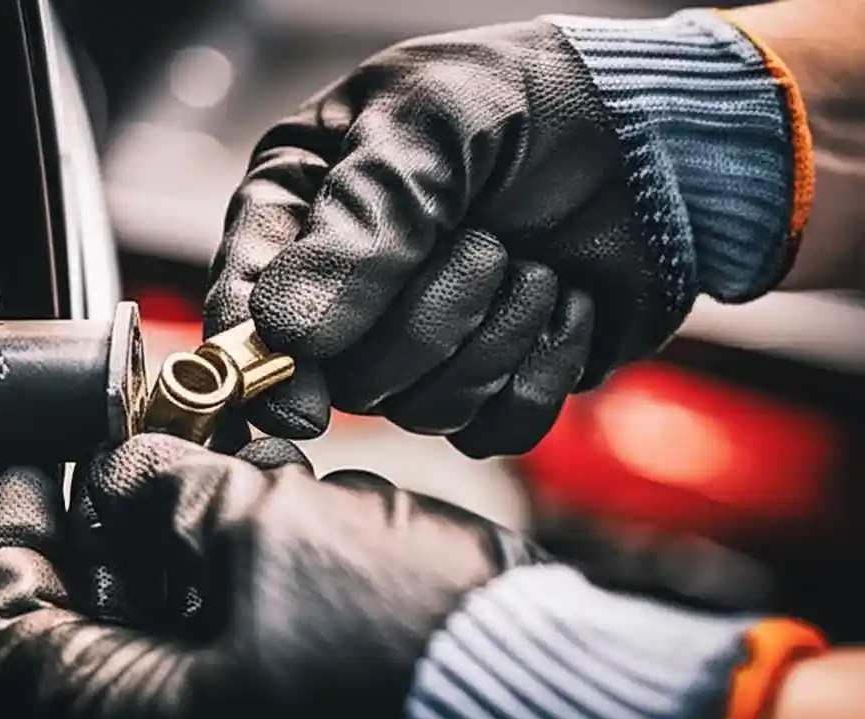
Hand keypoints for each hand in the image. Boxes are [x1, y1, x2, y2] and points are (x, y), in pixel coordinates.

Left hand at [0, 434, 542, 717]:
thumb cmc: (400, 632)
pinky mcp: (285, 668)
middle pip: (93, 604)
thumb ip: (166, 489)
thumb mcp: (259, 532)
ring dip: (178, 518)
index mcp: (146, 708)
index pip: (18, 626)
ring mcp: (238, 690)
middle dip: (108, 514)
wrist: (523, 665)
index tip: (19, 471)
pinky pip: (226, 602)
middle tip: (122, 443)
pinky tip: (268, 489)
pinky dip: (232, 543)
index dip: (8, 537)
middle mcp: (186, 708)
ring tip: (212, 454)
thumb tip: (119, 466)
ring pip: (165, 597)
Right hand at [205, 11, 807, 454]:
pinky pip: (493, 431)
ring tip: (533, 261)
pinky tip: (563, 302)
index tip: (302, 399)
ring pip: (420, 409)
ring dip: (496, 336)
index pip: (248, 294)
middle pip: (344, 374)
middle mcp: (348, 286)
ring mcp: (416, 342)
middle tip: (488, 243)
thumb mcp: (435, 121)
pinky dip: (541, 371)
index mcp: (305, 205)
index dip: (263, 355)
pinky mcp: (488, 381)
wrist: (659, 138)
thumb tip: (290, 332)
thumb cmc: (533, 99)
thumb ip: (362, 220)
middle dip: (431, 318)